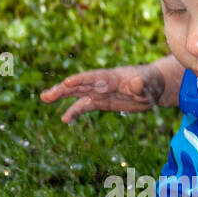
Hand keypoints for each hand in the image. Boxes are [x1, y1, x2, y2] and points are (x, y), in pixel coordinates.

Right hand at [39, 63, 165, 123]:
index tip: (67, 83)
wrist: (152, 87)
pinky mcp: (101, 101)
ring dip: (61, 96)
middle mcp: (102, 83)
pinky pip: (84, 106)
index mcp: (112, 77)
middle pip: (79, 85)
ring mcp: (100, 92)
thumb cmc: (152, 82)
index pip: (94, 78)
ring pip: (77, 93)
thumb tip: (136, 84)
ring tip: (45, 98)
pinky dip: (74, 111)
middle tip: (46, 95)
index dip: (81, 80)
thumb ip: (141, 84)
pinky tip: (64, 119)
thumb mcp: (149, 84)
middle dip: (62, 89)